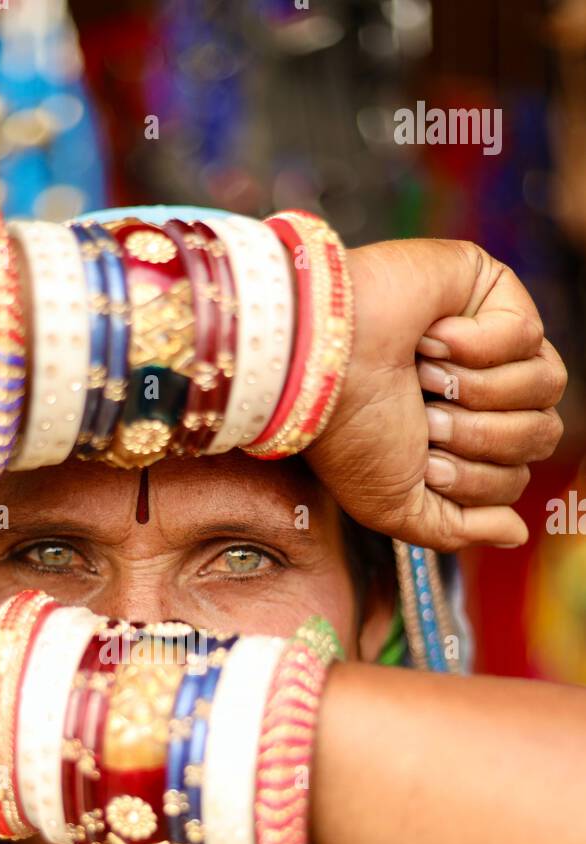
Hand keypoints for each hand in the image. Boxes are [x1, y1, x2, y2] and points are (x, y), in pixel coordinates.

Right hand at [305, 238, 566, 549]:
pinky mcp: (490, 289)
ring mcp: (491, 335)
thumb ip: (456, 529)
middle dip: (481, 438)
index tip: (420, 462)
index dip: (474, 480)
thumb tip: (517, 533)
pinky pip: (527, 334)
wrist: (317, 368)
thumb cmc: (346, 434)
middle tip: (426, 421)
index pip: (516, 475)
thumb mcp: (396, 507)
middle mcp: (481, 389)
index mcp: (460, 438)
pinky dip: (476, 345)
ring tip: (426, 377)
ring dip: (480, 392)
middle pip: (541, 433)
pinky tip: (429, 338)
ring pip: (546, 384)